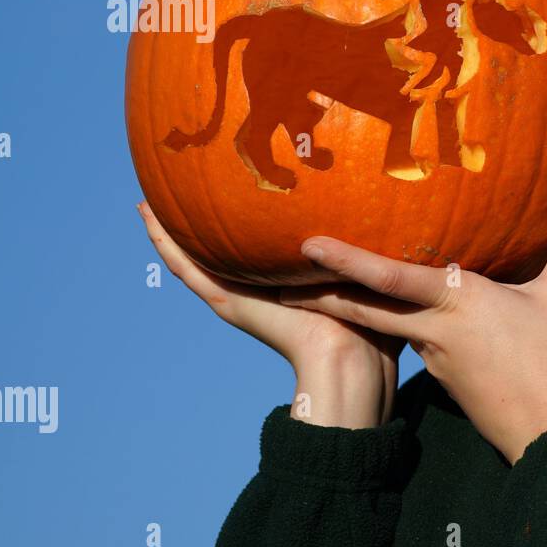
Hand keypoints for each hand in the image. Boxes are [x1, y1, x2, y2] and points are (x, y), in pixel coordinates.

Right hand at [137, 201, 404, 429]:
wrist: (353, 358)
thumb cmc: (373, 324)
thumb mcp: (365, 272)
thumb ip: (367, 247)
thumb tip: (399, 211)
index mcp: (286, 282)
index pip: (256, 248)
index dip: (239, 222)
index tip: (226, 187)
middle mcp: (257, 288)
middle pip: (217, 252)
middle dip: (196, 225)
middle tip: (170, 190)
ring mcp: (239, 296)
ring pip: (194, 259)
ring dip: (169, 231)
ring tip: (148, 201)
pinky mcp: (231, 303)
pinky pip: (192, 271)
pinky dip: (168, 246)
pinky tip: (150, 219)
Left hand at [277, 198, 546, 463]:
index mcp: (458, 303)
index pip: (390, 278)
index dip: (346, 260)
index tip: (307, 246)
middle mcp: (435, 330)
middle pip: (366, 308)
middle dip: (320, 292)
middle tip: (278, 277)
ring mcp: (435, 359)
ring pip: (388, 326)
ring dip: (355, 308)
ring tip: (326, 285)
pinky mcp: (444, 380)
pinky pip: (415, 344)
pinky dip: (396, 329)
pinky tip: (401, 321)